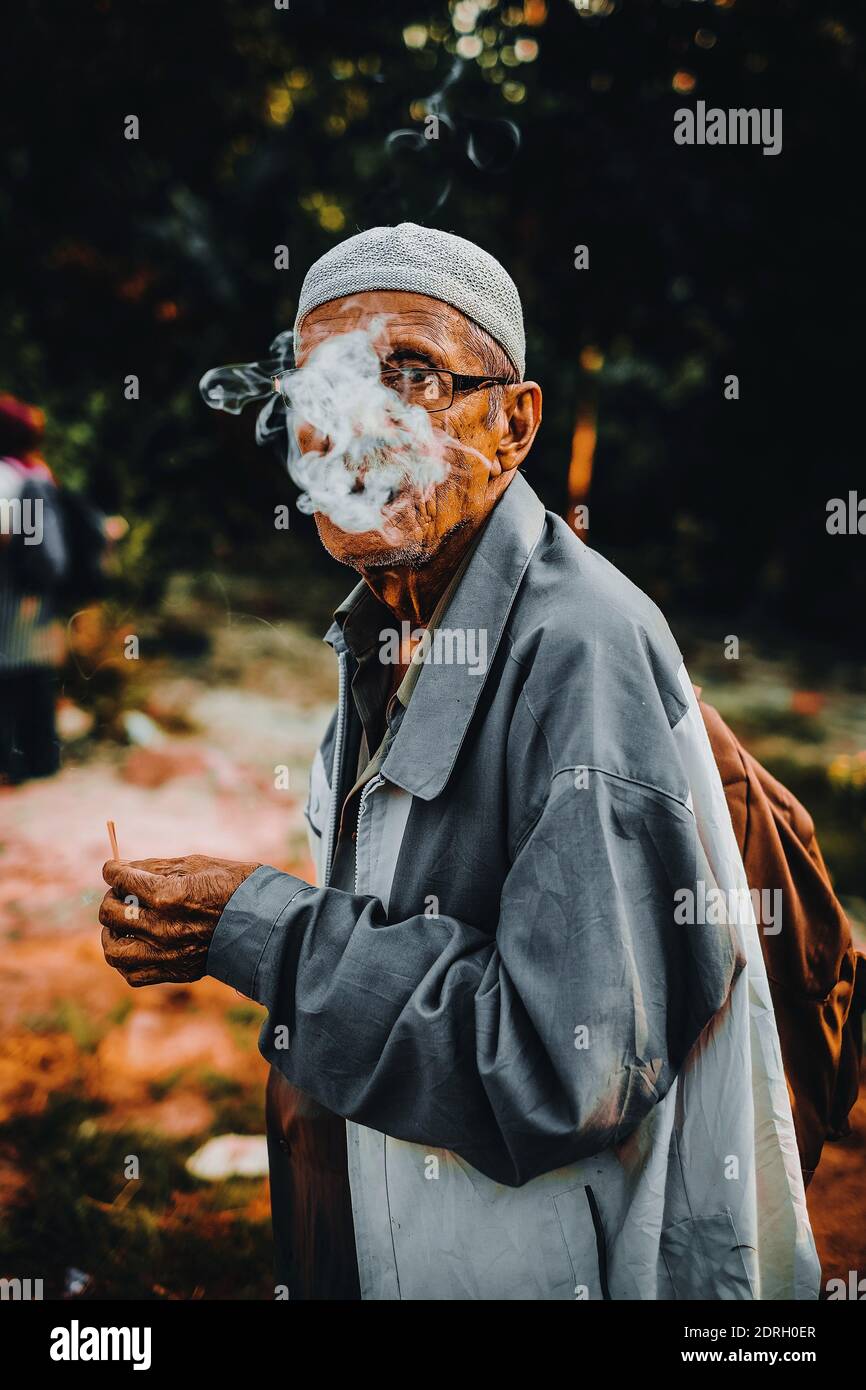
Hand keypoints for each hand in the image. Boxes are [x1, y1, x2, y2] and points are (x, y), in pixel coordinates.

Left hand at [99, 855, 259, 986]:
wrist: (267, 921)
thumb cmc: (235, 886)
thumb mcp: (196, 865)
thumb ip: (157, 868)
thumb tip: (126, 869)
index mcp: (168, 895)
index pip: (121, 879)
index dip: (112, 870)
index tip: (112, 869)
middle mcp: (162, 928)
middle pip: (111, 913)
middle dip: (112, 897)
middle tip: (121, 893)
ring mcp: (167, 954)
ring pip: (114, 950)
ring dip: (111, 933)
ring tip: (120, 925)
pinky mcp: (175, 972)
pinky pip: (132, 974)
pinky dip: (126, 961)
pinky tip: (134, 946)